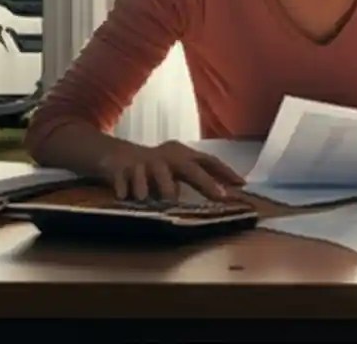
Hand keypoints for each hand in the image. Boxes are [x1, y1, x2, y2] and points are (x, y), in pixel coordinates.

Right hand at [98, 139, 248, 202]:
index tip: (242, 185)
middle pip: (189, 168)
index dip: (225, 172)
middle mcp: (165, 156)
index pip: (207, 161)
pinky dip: (127, 190)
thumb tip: (224, 193)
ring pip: (157, 176)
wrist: (115, 156)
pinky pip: (126, 182)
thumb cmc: (153, 167)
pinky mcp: (121, 169)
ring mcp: (144, 162)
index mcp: (181, 154)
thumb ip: (196, 178)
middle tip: (221, 196)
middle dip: (206, 183)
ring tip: (166, 202)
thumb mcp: (175, 169)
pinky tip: (126, 197)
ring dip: (162, 190)